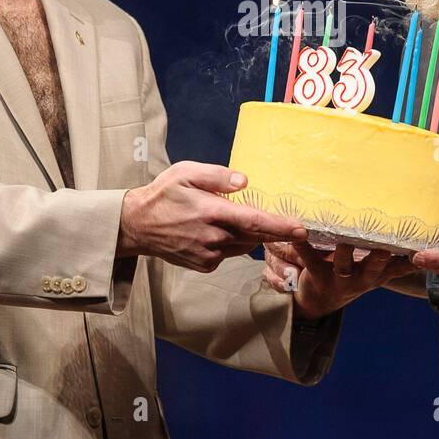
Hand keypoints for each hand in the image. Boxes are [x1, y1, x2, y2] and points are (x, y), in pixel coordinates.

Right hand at [119, 161, 306, 271]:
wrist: (137, 225)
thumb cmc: (163, 194)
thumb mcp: (186, 173)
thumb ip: (217, 176)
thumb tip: (244, 181)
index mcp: (212, 212)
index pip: (255, 221)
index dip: (281, 226)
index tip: (302, 230)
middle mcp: (213, 237)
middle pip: (254, 235)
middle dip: (271, 230)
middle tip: (286, 224)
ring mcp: (208, 255)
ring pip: (243, 245)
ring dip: (247, 234)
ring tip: (229, 219)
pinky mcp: (204, 265)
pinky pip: (228, 254)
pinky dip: (230, 243)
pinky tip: (214, 232)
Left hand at [264, 240, 418, 319]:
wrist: (319, 303)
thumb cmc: (352, 277)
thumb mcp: (377, 273)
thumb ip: (397, 262)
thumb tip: (422, 242)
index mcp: (377, 274)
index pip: (398, 266)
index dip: (409, 259)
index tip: (420, 246)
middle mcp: (362, 278)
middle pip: (374, 267)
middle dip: (380, 256)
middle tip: (385, 244)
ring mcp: (339, 279)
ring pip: (344, 265)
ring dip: (344, 252)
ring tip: (344, 238)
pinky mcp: (317, 276)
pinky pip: (310, 259)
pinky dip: (304, 246)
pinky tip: (301, 234)